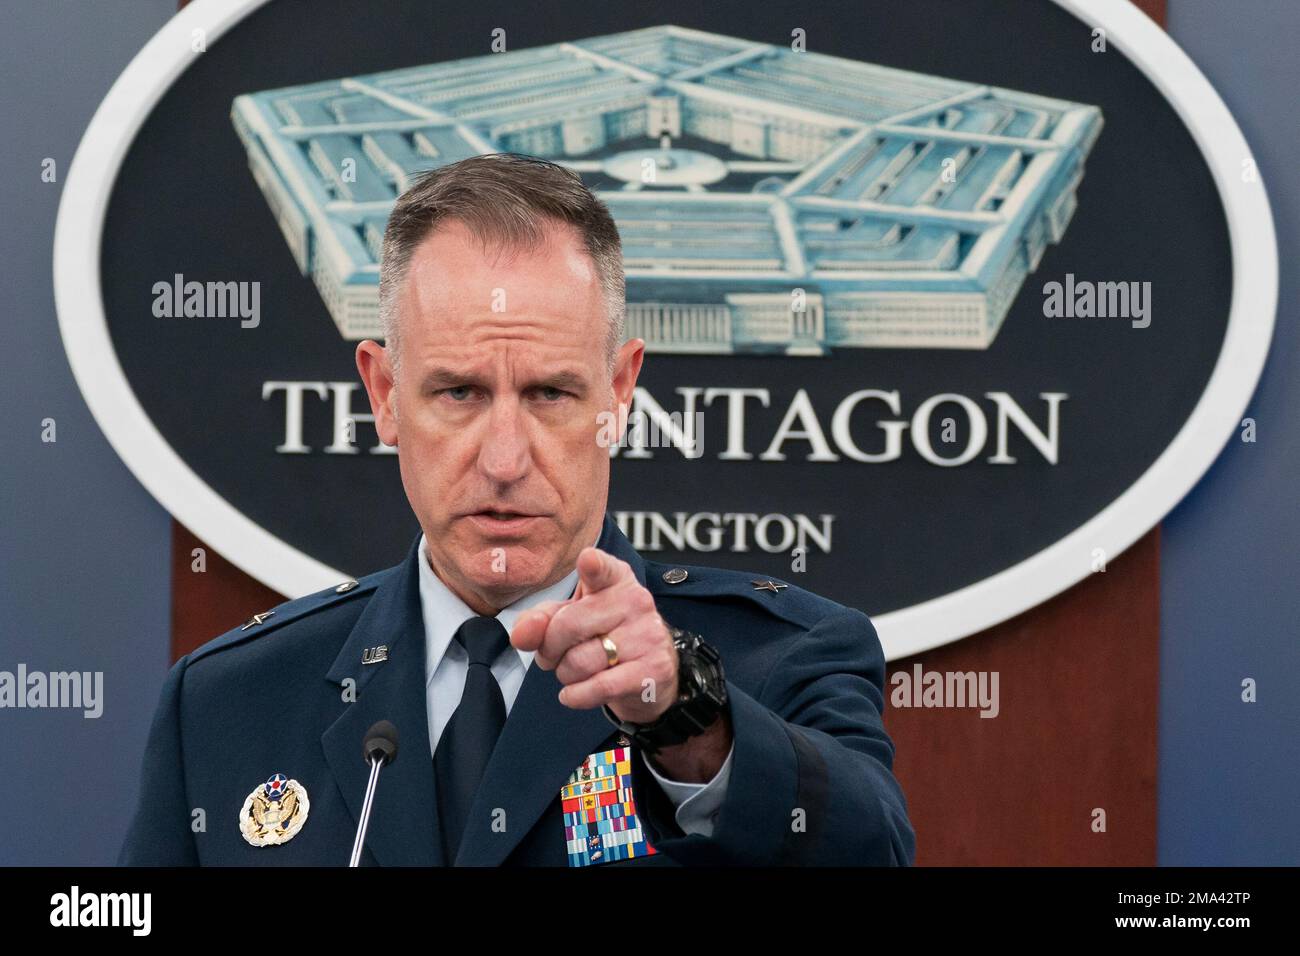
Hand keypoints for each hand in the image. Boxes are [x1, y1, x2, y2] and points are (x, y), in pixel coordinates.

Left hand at [510, 547, 677, 724]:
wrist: (650, 674)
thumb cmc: (603, 637)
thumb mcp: (569, 619)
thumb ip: (539, 621)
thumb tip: (521, 634)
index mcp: (615, 579)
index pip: (603, 569)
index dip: (593, 565)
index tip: (587, 561)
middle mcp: (636, 601)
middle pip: (569, 625)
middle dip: (549, 648)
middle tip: (552, 656)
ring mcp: (648, 635)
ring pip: (580, 661)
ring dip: (565, 674)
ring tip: (574, 671)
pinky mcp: (653, 670)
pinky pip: (600, 687)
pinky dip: (576, 696)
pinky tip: (572, 694)